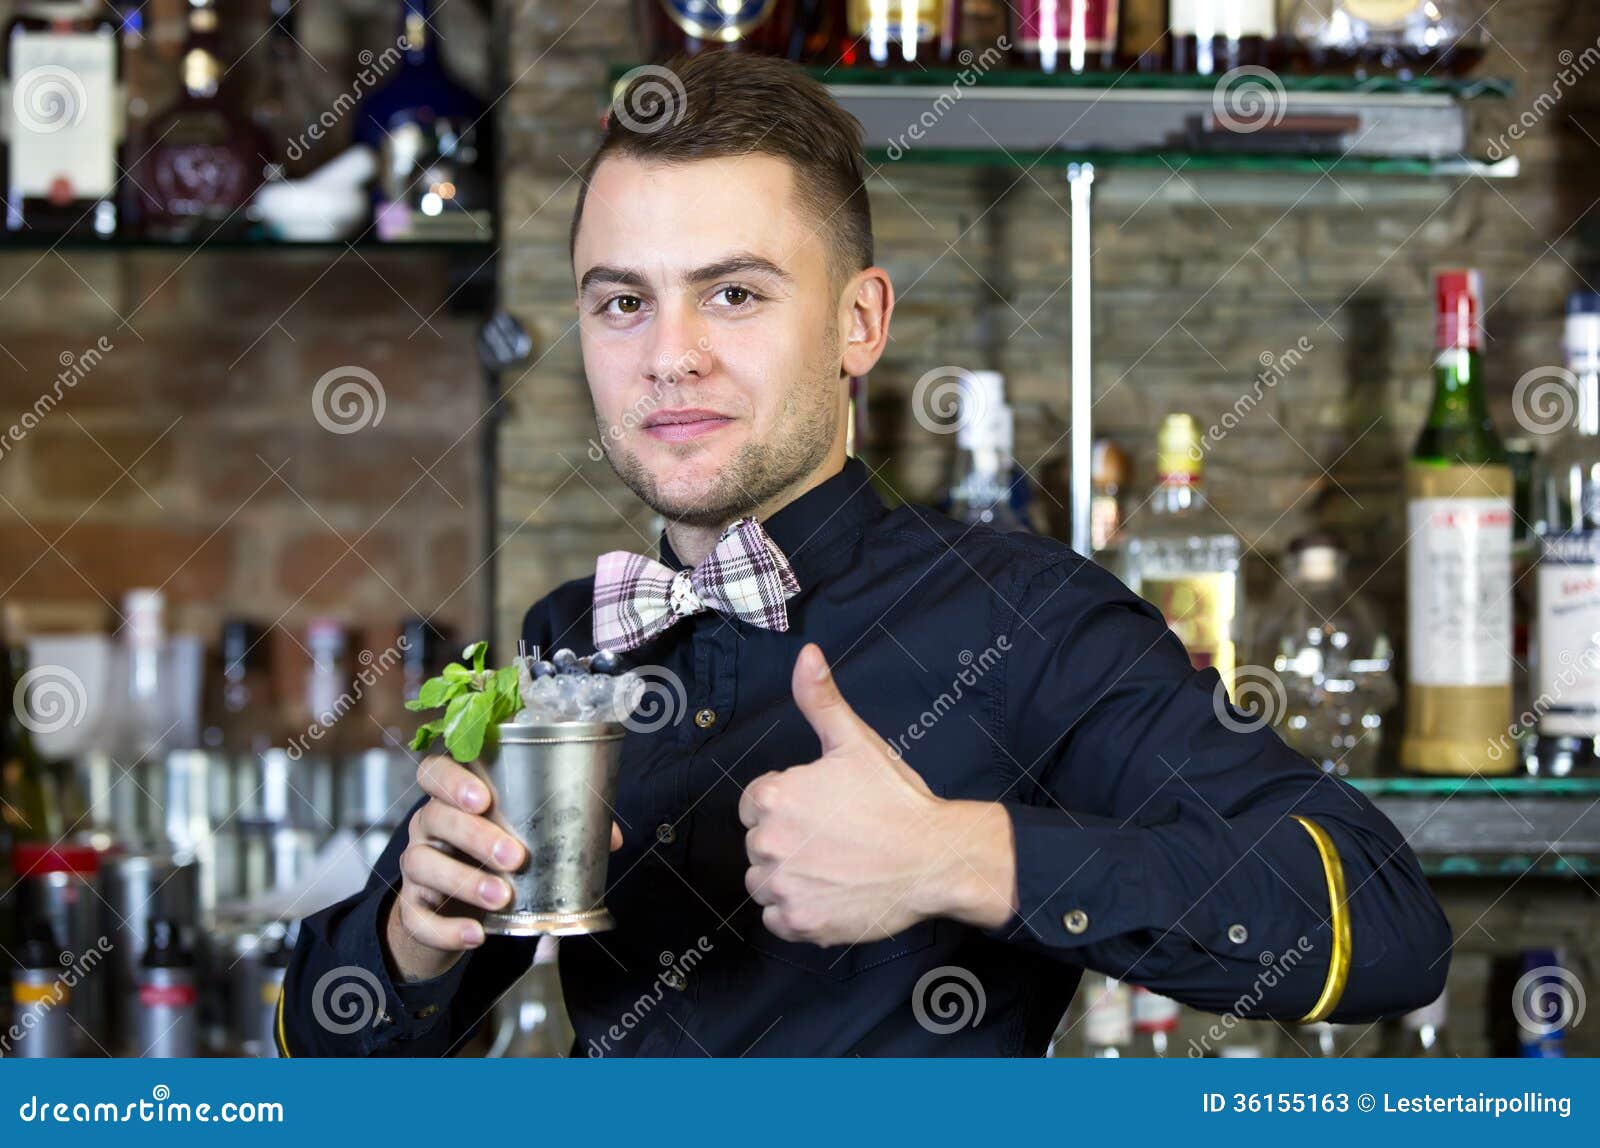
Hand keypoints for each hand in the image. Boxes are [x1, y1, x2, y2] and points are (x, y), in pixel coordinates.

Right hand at [385, 754, 623, 982]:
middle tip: (515, 857)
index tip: (484, 798)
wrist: (454, 916)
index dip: (453, 780)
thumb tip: (612, 839)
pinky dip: (447, 928)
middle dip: (476, 836)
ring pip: (423, 864)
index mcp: (452, 799)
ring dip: (466, 881)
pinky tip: (476, 935)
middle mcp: (428, 827)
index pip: (435, 772)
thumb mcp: (520, 838)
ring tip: (503, 897)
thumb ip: (563, 830)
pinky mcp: (412, 910)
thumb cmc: (492, 861)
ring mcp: (416, 868)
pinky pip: (419, 918)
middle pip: (436, 817)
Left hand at [738, 644, 1017, 947]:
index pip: (754, 805)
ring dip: (788, 878)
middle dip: (787, 841)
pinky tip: (831, 894)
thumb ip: (820, 699)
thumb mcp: (855, 742)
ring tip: (833, 867)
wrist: (935, 858)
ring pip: (762, 883)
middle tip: (834, 839)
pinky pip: (776, 919)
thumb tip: (807, 654)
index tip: (822, 812)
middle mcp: (767, 843)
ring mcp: (783, 887)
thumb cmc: (896, 800)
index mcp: (772, 797)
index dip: (788, 806)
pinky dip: (798, 912)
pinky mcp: (798, 923)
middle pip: (758, 844)